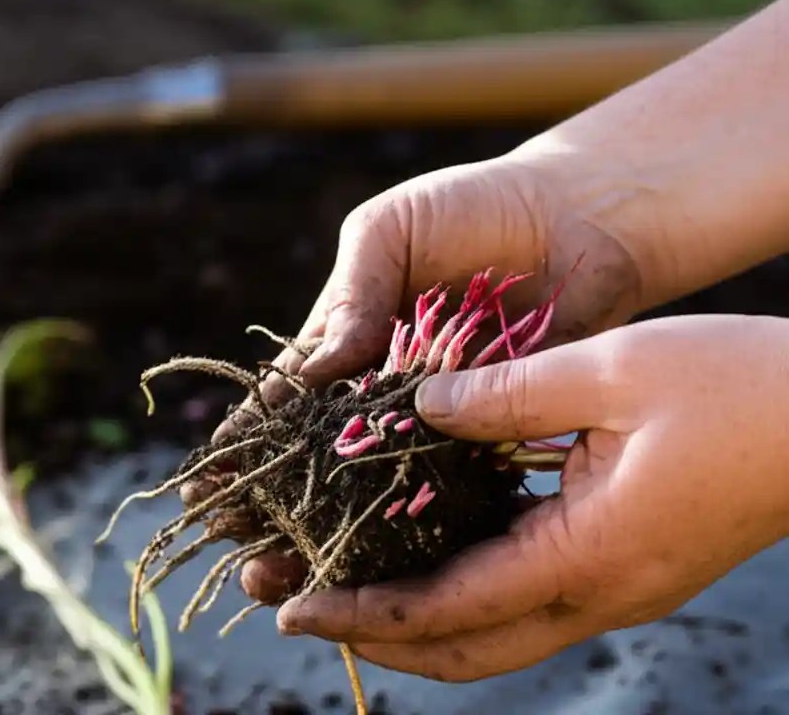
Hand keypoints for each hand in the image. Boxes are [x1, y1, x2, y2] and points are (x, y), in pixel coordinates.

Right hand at [189, 153, 649, 602]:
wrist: (581, 215)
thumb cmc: (474, 206)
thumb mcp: (393, 229)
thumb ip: (354, 292)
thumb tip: (317, 371)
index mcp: (346, 341)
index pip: (284, 403)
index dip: (247, 446)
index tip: (207, 489)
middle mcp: (386, 392)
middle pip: (321, 463)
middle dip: (280, 514)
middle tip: (247, 563)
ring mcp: (441, 419)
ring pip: (381, 491)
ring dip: (341, 539)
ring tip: (300, 583)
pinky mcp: (499, 434)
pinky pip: (459, 488)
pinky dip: (428, 528)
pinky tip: (394, 570)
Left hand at [273, 311, 788, 681]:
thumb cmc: (741, 380)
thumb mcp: (608, 368)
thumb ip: (501, 391)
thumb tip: (414, 406)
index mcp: (591, 554)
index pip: (449, 607)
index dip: (364, 610)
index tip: (295, 606)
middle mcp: (607, 592)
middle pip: (469, 649)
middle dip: (381, 637)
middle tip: (306, 611)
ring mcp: (629, 588)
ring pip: (503, 633)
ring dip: (424, 621)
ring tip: (355, 590)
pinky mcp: (641, 567)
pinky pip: (539, 598)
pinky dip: (476, 591)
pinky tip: (440, 551)